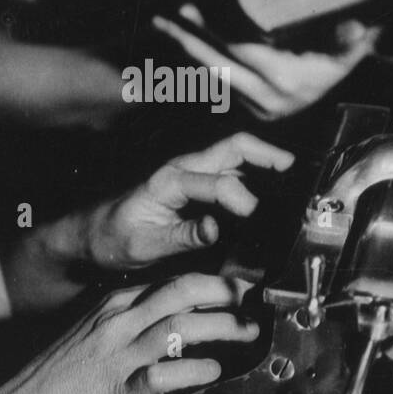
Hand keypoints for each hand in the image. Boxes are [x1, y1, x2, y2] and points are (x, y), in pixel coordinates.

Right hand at [6, 274, 256, 393]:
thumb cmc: (62, 379)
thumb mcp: (94, 335)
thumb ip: (131, 321)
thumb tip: (177, 316)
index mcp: (113, 306)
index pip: (169, 281)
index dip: (210, 281)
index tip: (238, 286)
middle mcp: (118, 324)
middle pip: (181, 293)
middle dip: (223, 292)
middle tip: (252, 300)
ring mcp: (119, 356)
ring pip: (179, 327)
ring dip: (221, 327)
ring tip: (247, 332)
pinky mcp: (119, 391)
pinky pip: (163, 375)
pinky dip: (194, 370)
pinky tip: (214, 370)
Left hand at [84, 133, 293, 270]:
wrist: (92, 235)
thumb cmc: (114, 238)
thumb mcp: (144, 245)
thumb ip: (182, 236)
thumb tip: (216, 229)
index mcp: (170, 180)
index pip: (219, 182)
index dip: (242, 200)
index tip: (256, 218)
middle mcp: (184, 169)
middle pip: (235, 148)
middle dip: (269, 155)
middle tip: (299, 172)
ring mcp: (191, 175)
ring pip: (236, 157)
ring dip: (266, 164)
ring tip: (295, 181)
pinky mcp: (196, 187)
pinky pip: (231, 174)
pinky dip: (256, 178)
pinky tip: (272, 195)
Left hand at [153, 6, 379, 120]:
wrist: (337, 97)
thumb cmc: (339, 63)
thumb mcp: (348, 53)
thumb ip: (352, 41)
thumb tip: (358, 28)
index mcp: (283, 80)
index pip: (238, 53)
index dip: (211, 32)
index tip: (189, 11)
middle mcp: (265, 98)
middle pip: (215, 67)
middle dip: (187, 41)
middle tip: (161, 19)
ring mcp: (254, 106)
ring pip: (213, 77)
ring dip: (190, 51)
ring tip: (168, 25)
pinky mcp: (249, 108)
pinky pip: (218, 83)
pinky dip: (202, 63)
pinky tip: (186, 42)